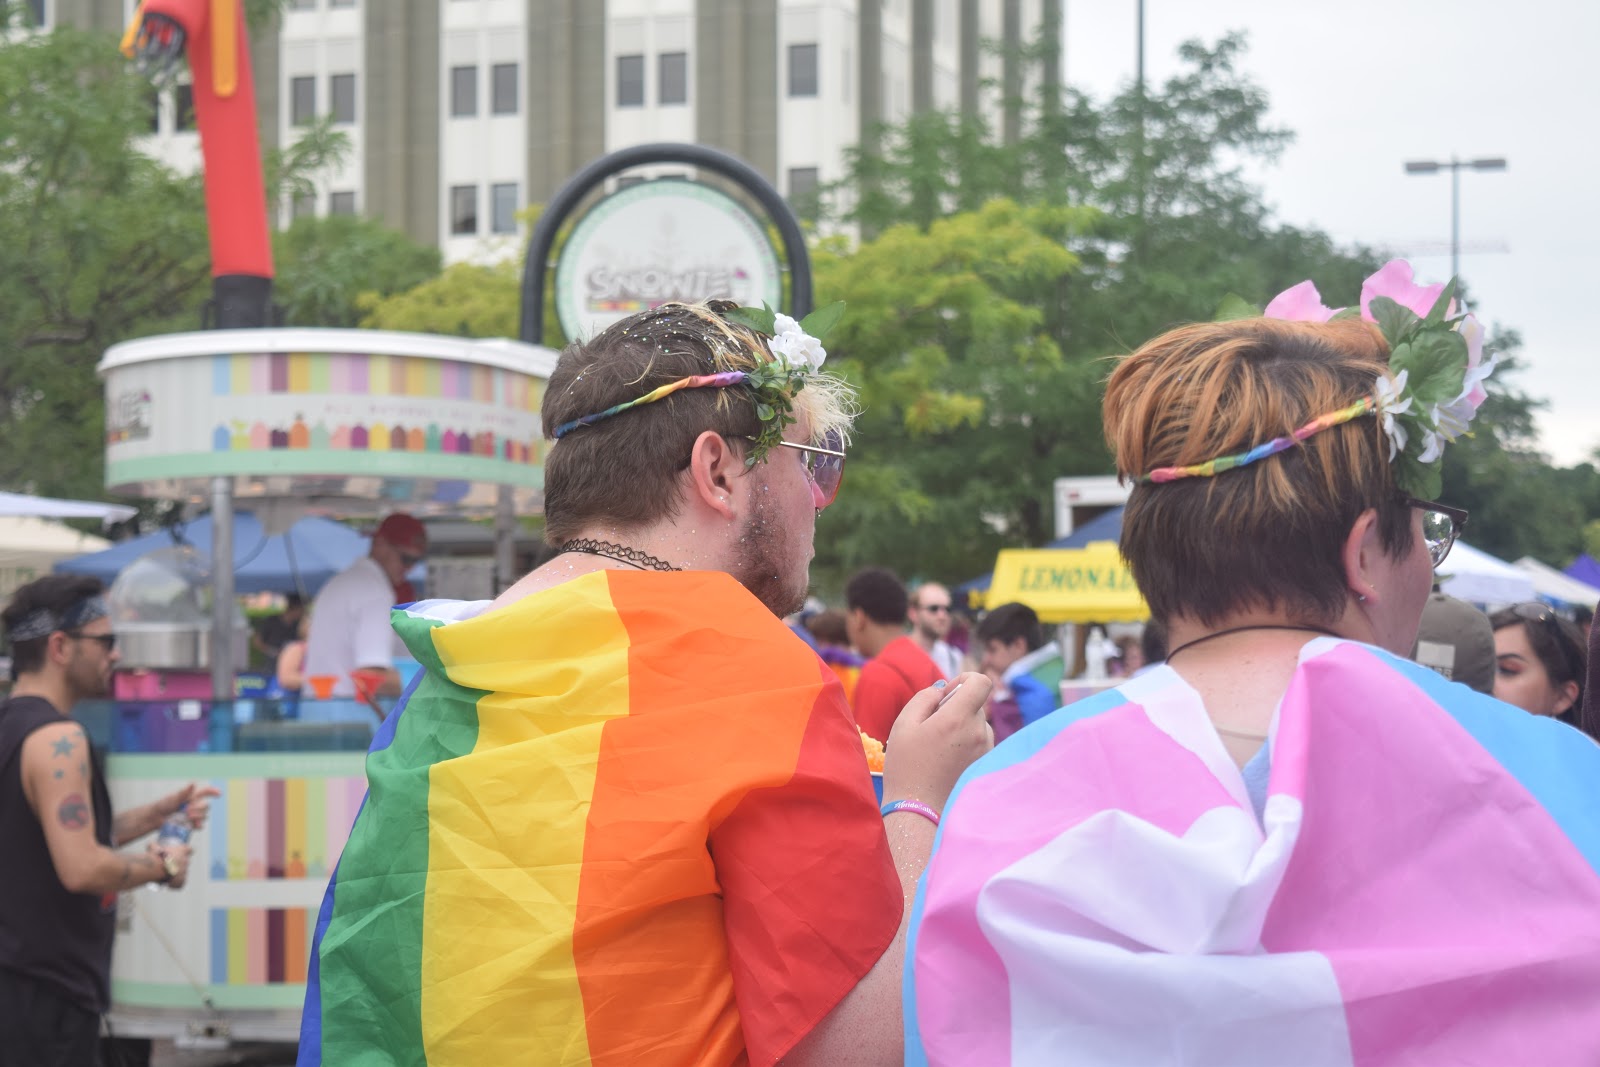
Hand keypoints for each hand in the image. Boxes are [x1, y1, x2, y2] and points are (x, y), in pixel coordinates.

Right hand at [151, 841, 191, 889]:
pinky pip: (181, 883)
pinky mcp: (181, 881)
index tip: (181, 853)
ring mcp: (185, 871)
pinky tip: (170, 885)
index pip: (189, 849)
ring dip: (176, 874)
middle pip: (185, 862)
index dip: (186, 851)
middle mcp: (186, 860)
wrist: (157, 867)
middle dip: (178, 864)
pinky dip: (176, 884)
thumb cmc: (155, 855)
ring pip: (183, 873)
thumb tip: (150, 844)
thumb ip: (153, 845)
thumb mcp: (153, 847)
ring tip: (167, 875)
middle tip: (169, 865)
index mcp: (183, 850)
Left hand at [167, 783, 221, 829]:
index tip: (219, 794)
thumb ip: (184, 792)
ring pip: (204, 816)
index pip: (206, 792)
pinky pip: (200, 825)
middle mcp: (194, 805)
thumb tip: (193, 783)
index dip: (214, 792)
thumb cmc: (163, 805)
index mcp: (192, 796)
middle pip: (206, 806)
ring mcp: (193, 815)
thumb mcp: (173, 797)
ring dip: (197, 817)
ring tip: (187, 817)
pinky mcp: (191, 824)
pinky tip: (193, 825)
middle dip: (199, 809)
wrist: (156, 818)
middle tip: (188, 811)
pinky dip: (198, 825)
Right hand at [881, 672, 993, 814]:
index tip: (947, 694)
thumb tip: (942, 689)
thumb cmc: (906, 766)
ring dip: (962, 726)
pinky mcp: (986, 765)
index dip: (965, 679)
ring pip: (978, 724)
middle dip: (957, 707)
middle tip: (932, 726)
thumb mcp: (904, 724)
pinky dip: (967, 743)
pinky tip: (947, 760)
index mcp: (958, 718)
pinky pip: (980, 742)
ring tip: (938, 747)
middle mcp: (978, 732)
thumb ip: (925, 697)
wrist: (918, 810)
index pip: (982, 682)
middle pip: (976, 704)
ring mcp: (986, 750)